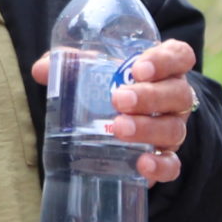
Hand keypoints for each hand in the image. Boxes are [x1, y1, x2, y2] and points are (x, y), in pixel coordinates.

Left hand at [29, 38, 197, 183]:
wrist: (116, 120)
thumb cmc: (107, 83)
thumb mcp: (91, 68)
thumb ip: (69, 64)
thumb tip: (42, 70)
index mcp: (163, 67)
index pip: (179, 56)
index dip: (165, 60)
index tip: (139, 68)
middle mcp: (175, 96)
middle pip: (178, 94)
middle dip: (150, 97)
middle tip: (119, 100)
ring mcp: (173, 127)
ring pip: (174, 128)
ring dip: (148, 129)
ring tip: (118, 129)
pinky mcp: (165, 155)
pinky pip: (172, 163)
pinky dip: (161, 165)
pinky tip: (142, 165)